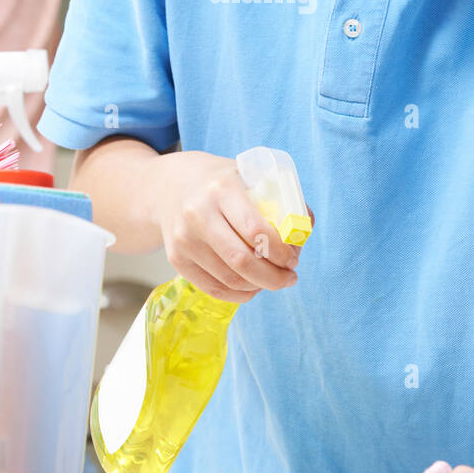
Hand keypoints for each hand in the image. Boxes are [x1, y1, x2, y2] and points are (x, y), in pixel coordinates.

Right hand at [152, 150, 313, 302]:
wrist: (170, 185)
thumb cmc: (220, 183)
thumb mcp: (248, 177)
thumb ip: (280, 199)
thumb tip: (303, 231)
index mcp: (222, 188)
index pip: (256, 230)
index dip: (280, 252)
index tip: (293, 258)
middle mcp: (199, 213)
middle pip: (242, 261)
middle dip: (274, 277)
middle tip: (289, 277)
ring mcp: (184, 238)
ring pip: (229, 279)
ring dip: (259, 287)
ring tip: (274, 281)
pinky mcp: (176, 258)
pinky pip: (212, 288)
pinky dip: (238, 295)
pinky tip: (252, 288)